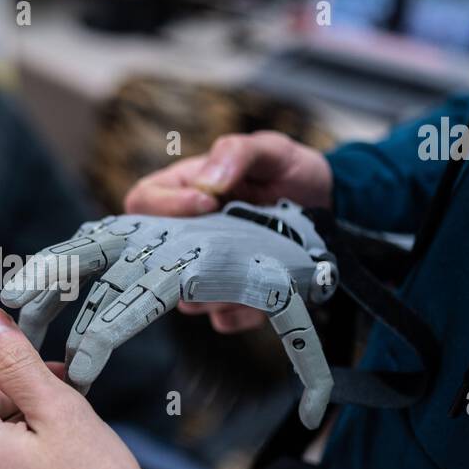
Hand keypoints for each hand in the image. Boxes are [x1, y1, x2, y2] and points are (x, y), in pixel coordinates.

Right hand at [124, 130, 332, 332]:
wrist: (326, 207)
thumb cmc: (289, 171)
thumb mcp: (269, 149)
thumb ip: (237, 153)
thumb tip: (209, 183)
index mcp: (182, 191)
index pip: (142, 202)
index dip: (166, 206)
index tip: (208, 203)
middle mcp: (186, 236)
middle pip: (156, 259)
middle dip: (189, 261)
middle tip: (226, 251)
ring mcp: (206, 271)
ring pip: (188, 297)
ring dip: (218, 291)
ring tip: (254, 271)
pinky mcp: (232, 299)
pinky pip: (223, 318)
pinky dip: (243, 312)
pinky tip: (267, 294)